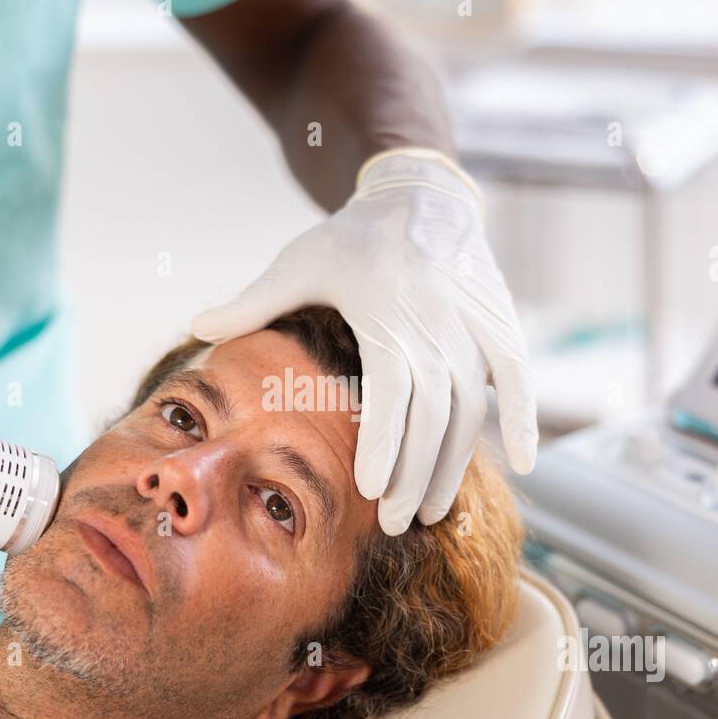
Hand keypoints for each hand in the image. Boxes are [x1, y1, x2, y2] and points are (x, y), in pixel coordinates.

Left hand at [190, 146, 537, 533]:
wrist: (420, 195)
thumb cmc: (353, 237)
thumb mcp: (298, 261)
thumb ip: (251, 301)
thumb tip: (193, 328)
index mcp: (384, 309)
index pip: (393, 389)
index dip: (386, 443)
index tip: (371, 490)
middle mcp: (436, 321)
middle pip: (433, 413)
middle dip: (414, 474)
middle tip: (394, 522)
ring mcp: (472, 325)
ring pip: (472, 407)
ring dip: (454, 464)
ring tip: (431, 510)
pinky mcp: (499, 324)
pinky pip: (518, 377)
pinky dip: (523, 418)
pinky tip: (520, 463)